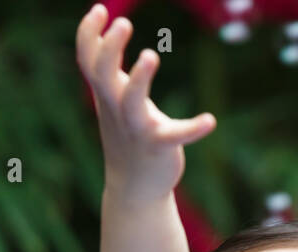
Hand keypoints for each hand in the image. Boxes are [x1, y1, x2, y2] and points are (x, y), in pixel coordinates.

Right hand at [75, 3, 216, 201]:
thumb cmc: (127, 136)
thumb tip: (108, 35)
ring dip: (139, 79)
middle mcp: (117, 110)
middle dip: (109, 48)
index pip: (88, 61)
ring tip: (150, 55)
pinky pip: (175, 136)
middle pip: (103, 75)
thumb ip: (111, 71)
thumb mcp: (114, 101)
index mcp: (107, 95)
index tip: (100, 9)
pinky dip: (192, 128)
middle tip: (124, 22)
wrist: (134, 188)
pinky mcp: (160, 147)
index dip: (88, 34)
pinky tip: (210, 120)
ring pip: (131, 102)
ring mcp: (137, 129)